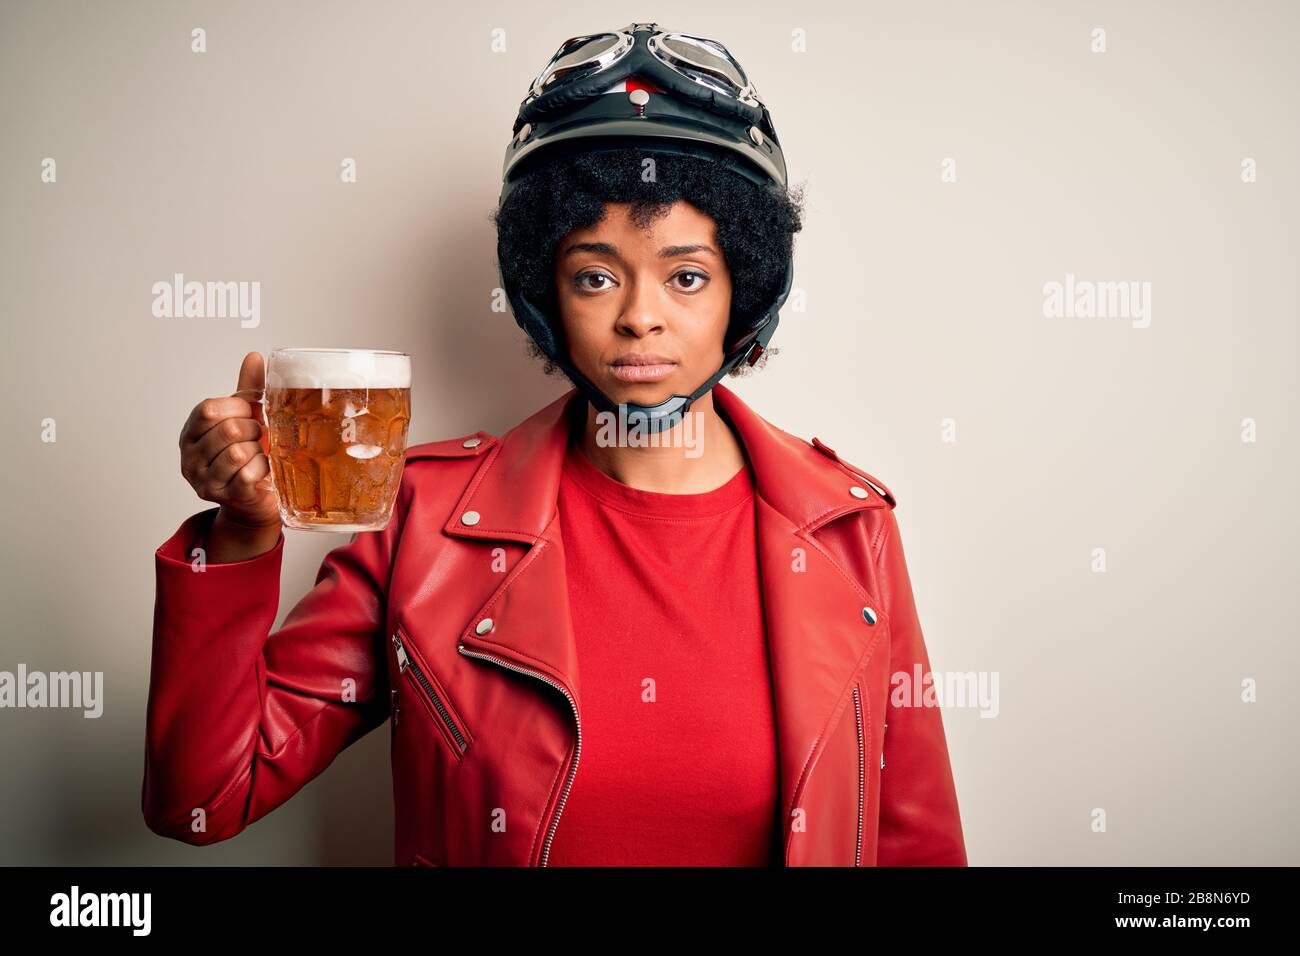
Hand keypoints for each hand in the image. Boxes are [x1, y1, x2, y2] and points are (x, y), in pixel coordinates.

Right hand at [178, 351, 280, 530]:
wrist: (255, 501)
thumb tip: (254, 356)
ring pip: (238, 452)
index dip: (236, 408)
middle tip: (257, 437)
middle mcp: (190, 458)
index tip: (248, 414)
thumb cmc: (250, 454)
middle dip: (252, 430)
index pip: (208, 409)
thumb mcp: (245, 417)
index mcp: (190, 433)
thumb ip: (248, 388)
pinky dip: (263, 469)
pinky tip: (262, 471)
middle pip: (227, 430)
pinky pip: (249, 474)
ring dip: (258, 451)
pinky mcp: (224, 498)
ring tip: (258, 455)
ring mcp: (204, 481)